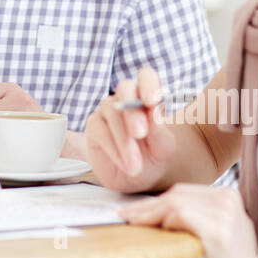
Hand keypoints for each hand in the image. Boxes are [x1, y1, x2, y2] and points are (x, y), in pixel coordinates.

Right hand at [85, 67, 176, 192]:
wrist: (137, 180)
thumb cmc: (153, 157)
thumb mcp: (163, 147)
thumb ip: (159, 129)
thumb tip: (154, 109)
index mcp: (147, 97)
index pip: (146, 77)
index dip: (148, 84)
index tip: (152, 101)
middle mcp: (126, 99)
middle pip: (125, 88)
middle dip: (132, 111)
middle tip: (140, 133)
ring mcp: (107, 111)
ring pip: (111, 112)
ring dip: (124, 140)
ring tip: (136, 166)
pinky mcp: (94, 126)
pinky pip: (100, 131)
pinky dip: (114, 149)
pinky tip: (125, 164)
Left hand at [117, 183, 257, 257]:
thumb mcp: (219, 227)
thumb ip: (200, 212)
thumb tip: (162, 208)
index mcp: (229, 195)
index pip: (184, 191)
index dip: (156, 199)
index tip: (136, 207)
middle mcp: (228, 200)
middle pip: (177, 195)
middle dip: (147, 205)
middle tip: (127, 214)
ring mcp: (224, 214)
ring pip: (175, 204)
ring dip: (151, 214)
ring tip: (136, 222)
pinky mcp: (217, 231)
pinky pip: (181, 217)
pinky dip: (166, 222)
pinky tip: (160, 230)